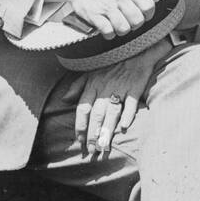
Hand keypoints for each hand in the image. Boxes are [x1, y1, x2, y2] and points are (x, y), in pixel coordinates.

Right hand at [51, 0, 156, 38]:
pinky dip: (109, 34)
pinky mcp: (94, 15)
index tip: (143, 15)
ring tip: (119, 25)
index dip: (148, 14)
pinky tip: (108, 28)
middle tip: (130, 21)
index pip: (149, 6)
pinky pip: (108, 32)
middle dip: (135, 24)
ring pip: (124, 28)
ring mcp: (106, 6)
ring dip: (123, 30)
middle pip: (138, 20)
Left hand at [70, 39, 168, 156]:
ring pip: (111, 112)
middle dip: (93, 133)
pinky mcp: (135, 89)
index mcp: (92, 85)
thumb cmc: (112, 63)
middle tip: (92, 150)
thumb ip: (77, 86)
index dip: (80, 125)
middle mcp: (104, 88)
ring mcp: (120, 88)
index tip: (80, 140)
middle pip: (96, 114)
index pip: (83, 109)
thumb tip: (64, 100)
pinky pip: (131, 104)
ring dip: (107, 130)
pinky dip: (128, 115)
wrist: (135, 50)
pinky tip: (124, 127)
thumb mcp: (90, 71)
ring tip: (105, 146)